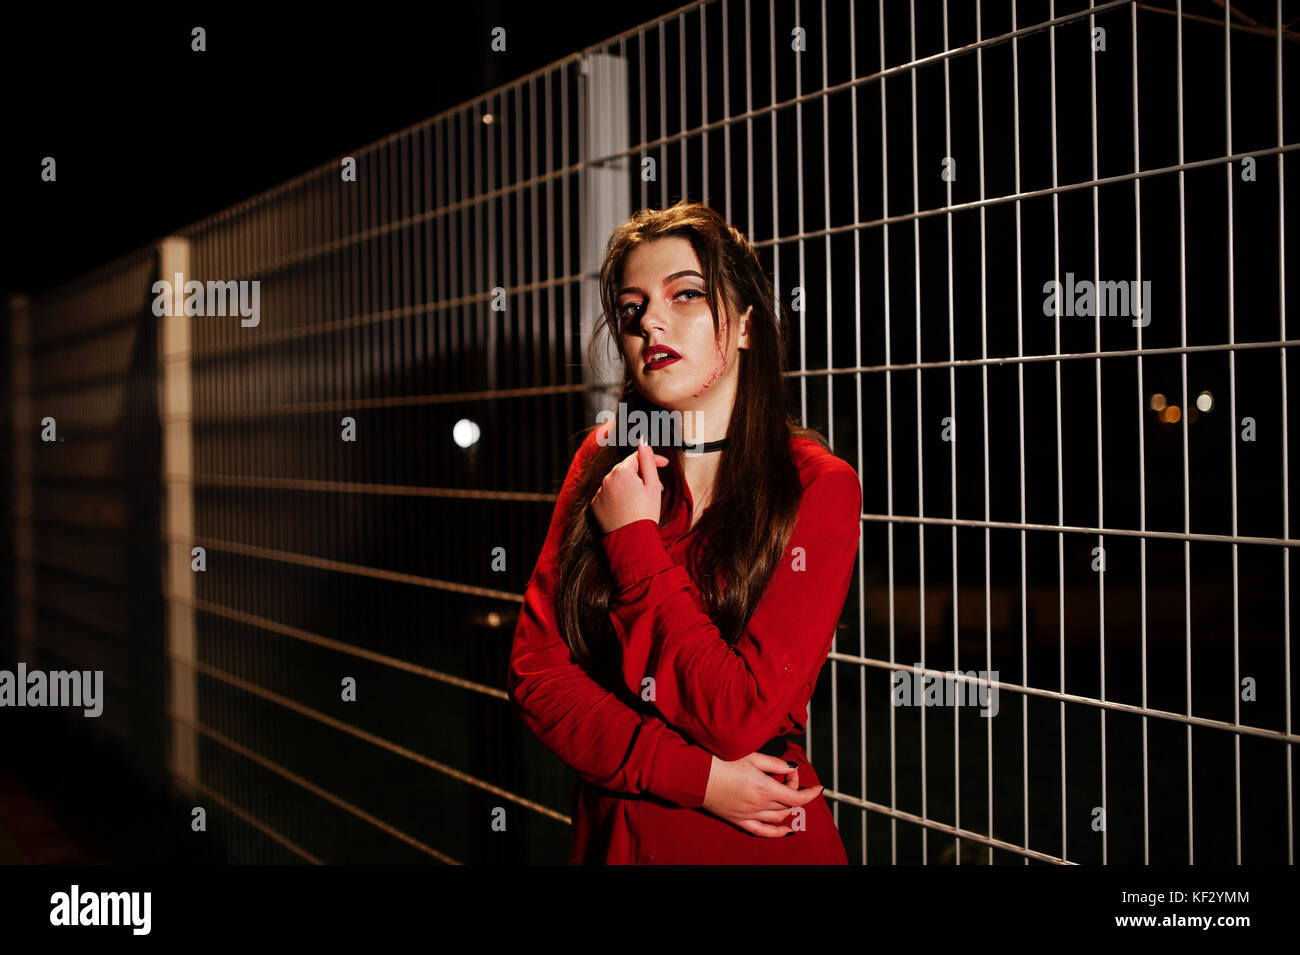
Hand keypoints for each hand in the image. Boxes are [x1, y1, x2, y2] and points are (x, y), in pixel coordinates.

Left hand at [590, 441, 668, 534]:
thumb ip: (647, 461)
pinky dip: (618, 497)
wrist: (632, 540)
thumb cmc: (645, 513)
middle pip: (626, 470)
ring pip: (617, 482)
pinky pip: (608, 495)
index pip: (637, 458)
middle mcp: (606, 479)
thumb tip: (643, 442)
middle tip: (657, 488)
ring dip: (629, 486)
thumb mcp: (653, 485)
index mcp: (621, 471)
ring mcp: (599, 492)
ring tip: (642, 500)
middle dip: (641, 475)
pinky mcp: (595, 505)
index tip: (664, 464)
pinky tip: (628, 507)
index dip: (652, 460)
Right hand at [701, 751, 823, 837]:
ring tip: (786, 794)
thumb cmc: (720, 761)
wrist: (696, 775)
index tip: (817, 787)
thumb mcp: (751, 756)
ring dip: (788, 808)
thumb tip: (791, 767)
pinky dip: (777, 832)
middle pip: (788, 804)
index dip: (810, 793)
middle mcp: (759, 805)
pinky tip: (785, 830)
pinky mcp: (739, 820)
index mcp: (764, 788)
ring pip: (779, 817)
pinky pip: (762, 831)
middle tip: (788, 775)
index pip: (797, 797)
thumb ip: (774, 763)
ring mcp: (749, 814)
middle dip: (795, 790)